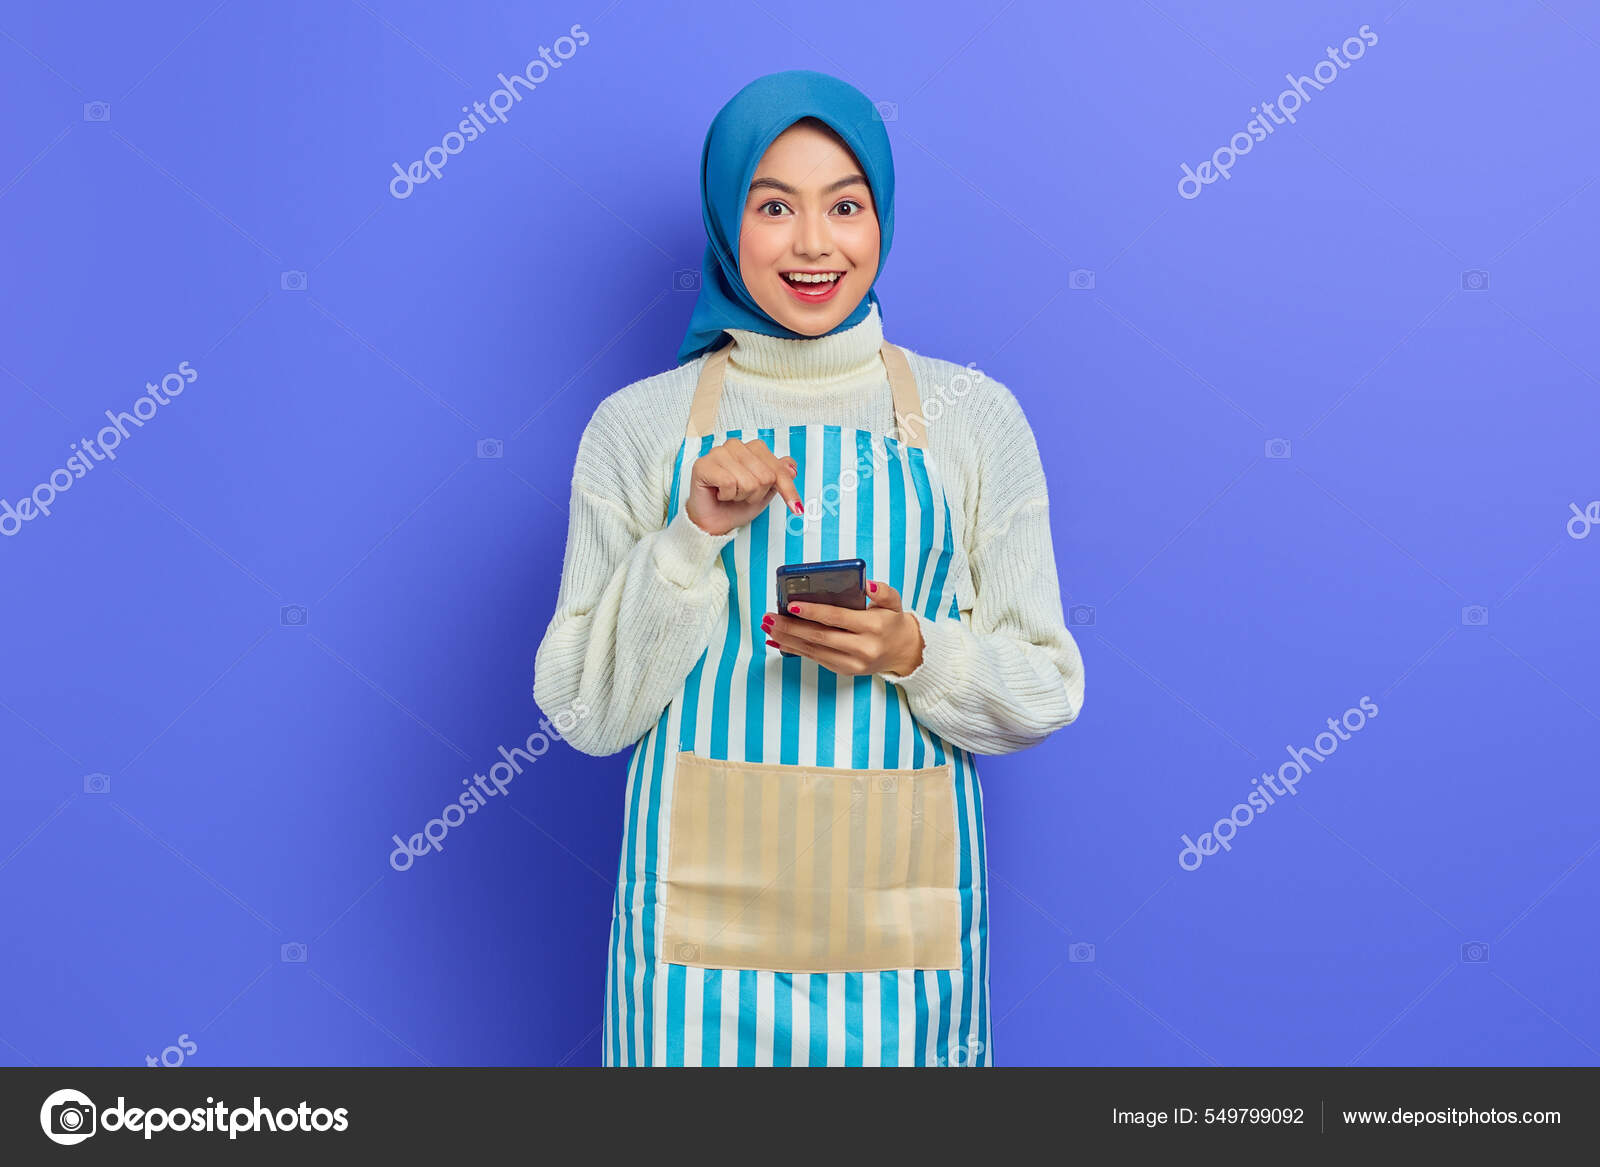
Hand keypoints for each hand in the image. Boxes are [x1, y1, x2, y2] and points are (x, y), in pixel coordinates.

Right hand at [684, 438, 802, 536]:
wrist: (713, 523)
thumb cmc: (735, 506)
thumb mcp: (765, 493)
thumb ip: (780, 477)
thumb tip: (791, 466)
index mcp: (752, 449)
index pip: (778, 467)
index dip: (787, 489)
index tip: (795, 507)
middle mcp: (736, 446)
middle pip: (765, 475)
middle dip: (756, 494)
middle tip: (742, 496)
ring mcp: (718, 452)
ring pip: (748, 481)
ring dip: (741, 496)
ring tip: (730, 494)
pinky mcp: (703, 465)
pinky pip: (729, 483)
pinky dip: (727, 495)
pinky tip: (719, 493)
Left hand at [762, 580, 924, 676]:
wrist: (904, 652)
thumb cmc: (892, 622)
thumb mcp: (894, 602)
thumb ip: (882, 591)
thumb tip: (868, 584)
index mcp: (873, 626)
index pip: (837, 618)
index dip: (813, 612)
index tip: (791, 605)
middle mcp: (862, 648)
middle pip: (820, 637)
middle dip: (791, 627)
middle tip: (770, 617)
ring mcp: (852, 663)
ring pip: (814, 651)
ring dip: (788, 640)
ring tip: (769, 628)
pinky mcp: (845, 670)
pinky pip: (816, 659)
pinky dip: (795, 651)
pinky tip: (779, 642)